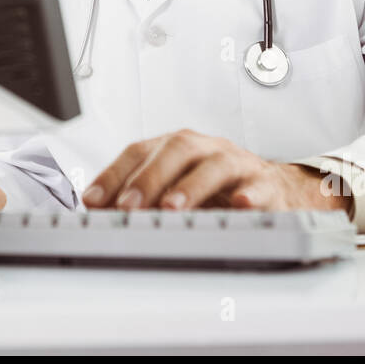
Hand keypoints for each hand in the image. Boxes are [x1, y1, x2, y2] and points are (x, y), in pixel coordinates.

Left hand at [81, 129, 351, 212]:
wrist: (272, 188)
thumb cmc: (216, 188)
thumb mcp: (174, 188)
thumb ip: (140, 197)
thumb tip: (97, 215)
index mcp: (176, 147)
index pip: (139, 151)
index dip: (113, 174)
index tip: (92, 201)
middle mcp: (204, 149)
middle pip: (175, 150)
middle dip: (148, 178)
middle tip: (128, 206)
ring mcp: (235, 163)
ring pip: (213, 165)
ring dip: (190, 187)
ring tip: (171, 208)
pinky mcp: (264, 185)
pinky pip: (257, 188)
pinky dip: (248, 196)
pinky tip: (238, 206)